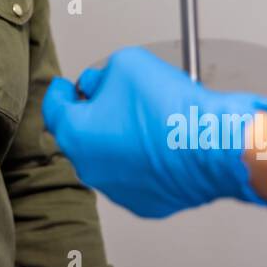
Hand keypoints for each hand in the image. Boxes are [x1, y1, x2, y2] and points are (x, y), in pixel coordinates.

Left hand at [42, 46, 266, 217]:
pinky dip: (142, 160)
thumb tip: (99, 85)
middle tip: (114, 97)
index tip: (65, 87)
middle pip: (81, 134)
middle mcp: (89, 167)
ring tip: (147, 119)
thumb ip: (102, 74)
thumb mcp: (125, 64)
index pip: (54, 108)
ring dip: (118, 138)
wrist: (212, 143)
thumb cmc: (170, 107)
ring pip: (108, 157)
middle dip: (93, 114)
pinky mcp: (144, 203)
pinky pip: (135, 176)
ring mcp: (116, 189)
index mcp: (75, 133)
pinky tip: (160, 142)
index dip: (60, 92)